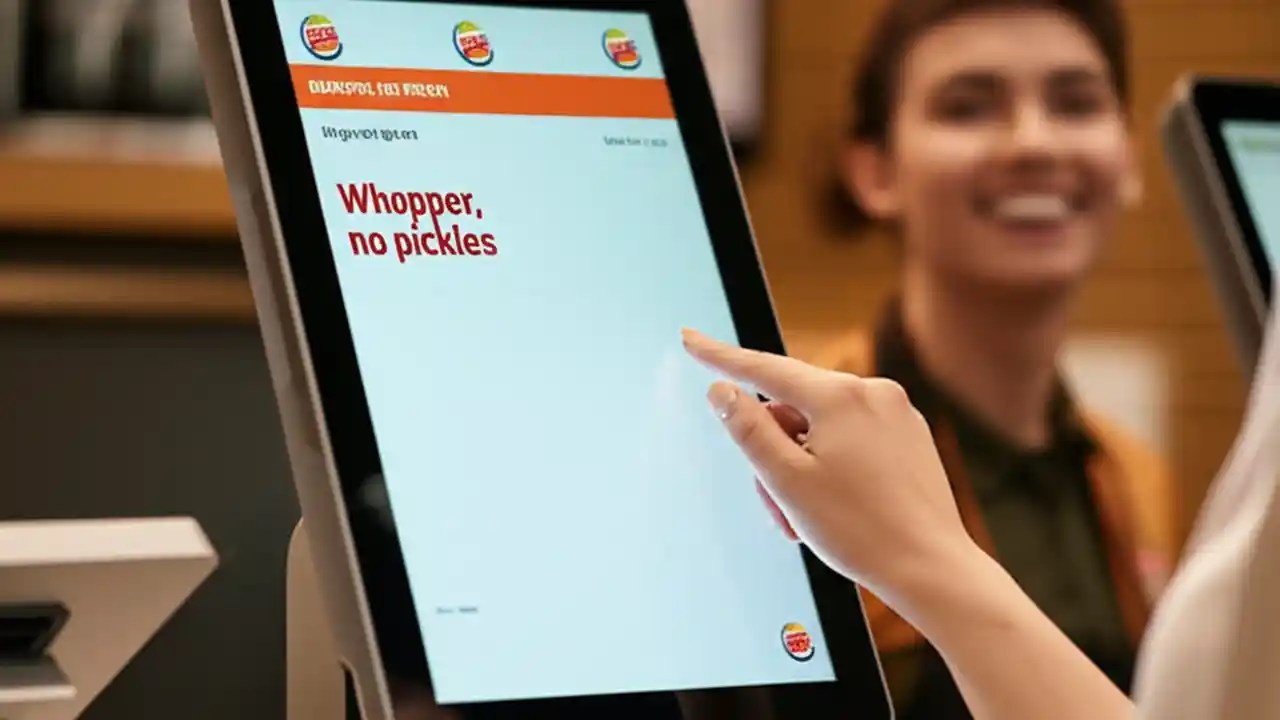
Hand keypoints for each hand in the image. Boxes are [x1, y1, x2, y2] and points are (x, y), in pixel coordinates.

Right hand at [681, 328, 975, 601]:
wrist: (931, 567)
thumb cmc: (860, 530)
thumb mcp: (786, 480)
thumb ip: (748, 429)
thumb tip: (723, 390)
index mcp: (839, 396)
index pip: (763, 368)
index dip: (720, 357)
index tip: (691, 338)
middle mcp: (873, 392)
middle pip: (794, 405)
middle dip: (774, 449)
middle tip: (777, 503)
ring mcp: (897, 412)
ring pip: (823, 424)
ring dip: (802, 463)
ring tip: (810, 515)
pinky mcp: (910, 435)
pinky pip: (853, 435)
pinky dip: (833, 464)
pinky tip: (839, 506)